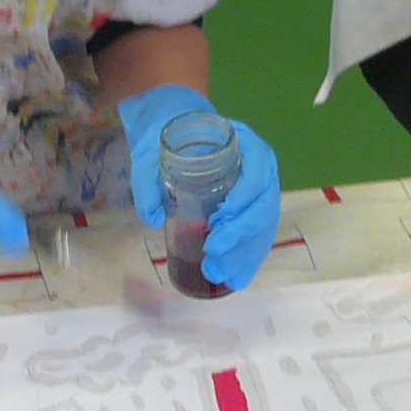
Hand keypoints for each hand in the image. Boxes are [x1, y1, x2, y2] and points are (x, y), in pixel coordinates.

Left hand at [118, 83, 284, 290]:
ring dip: (245, 253)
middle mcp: (259, 167)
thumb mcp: (150, 152)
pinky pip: (257, 234)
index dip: (244, 201)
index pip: (257, 173)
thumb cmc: (168, 138)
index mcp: (243, 144)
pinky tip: (235, 276)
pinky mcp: (251, 208)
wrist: (178, 133)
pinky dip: (247, 256)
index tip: (218, 222)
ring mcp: (258, 189)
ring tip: (224, 276)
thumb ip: (146, 179)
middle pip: (263, 205)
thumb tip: (154, 216)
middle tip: (213, 257)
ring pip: (263, 225)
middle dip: (241, 237)